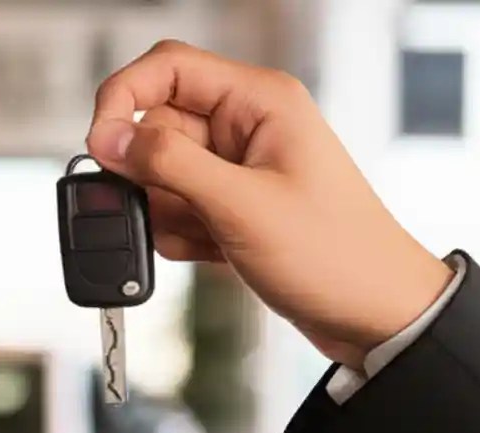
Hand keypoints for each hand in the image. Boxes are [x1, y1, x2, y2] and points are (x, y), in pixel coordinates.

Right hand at [86, 40, 453, 368]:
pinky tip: (215, 253)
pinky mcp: (235, 208)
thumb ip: (169, 165)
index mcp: (259, 101)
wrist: (377, 316)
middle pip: (159, 127)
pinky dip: (183, 235)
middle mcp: (248, 127)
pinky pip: (179, 209)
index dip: (124, 99)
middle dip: (152, 178)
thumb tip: (109, 138)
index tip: (101, 144)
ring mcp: (240, 169)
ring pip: (163, 174)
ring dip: (169, 214)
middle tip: (175, 213)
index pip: (168, 68)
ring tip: (210, 240)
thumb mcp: (242, 207)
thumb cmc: (337, 255)